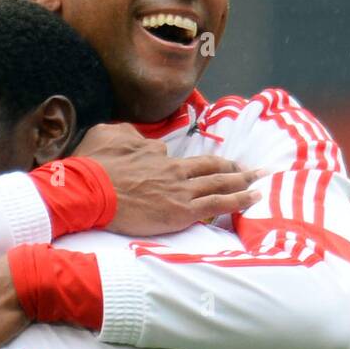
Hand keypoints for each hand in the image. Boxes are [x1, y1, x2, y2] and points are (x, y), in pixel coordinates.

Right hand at [75, 123, 264, 233]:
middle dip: (233, 168)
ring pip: (220, 183)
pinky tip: (254, 198)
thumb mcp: (107, 136)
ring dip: (244, 181)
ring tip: (260, 180)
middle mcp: (173, 169)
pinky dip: (239, 200)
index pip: (178, 158)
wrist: (90, 191)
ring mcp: (179, 191)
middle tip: (251, 169)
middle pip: (211, 166)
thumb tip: (144, 143)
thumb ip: (128, 136)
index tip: (193, 172)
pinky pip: (218, 204)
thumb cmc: (93, 167)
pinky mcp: (181, 212)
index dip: (187, 165)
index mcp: (156, 154)